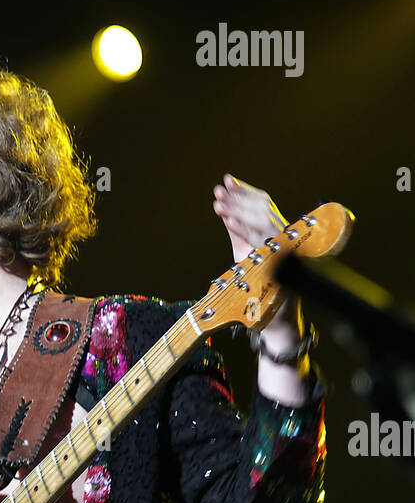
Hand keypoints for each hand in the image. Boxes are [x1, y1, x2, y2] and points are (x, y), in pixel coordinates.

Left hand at [213, 172, 300, 344]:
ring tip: (218, 201)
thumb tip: (226, 211)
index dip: (244, 192)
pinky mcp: (278, 264)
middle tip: (219, 189)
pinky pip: (259, 241)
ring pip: (261, 220)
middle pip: (262, 208)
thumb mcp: (245, 256)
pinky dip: (242, 228)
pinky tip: (227, 218)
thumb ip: (238, 234)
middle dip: (239, 197)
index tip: (226, 181)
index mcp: (277, 233)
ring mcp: (283, 249)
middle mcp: (284, 237)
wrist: (275, 321)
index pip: (262, 204)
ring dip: (237, 209)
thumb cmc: (261, 290)